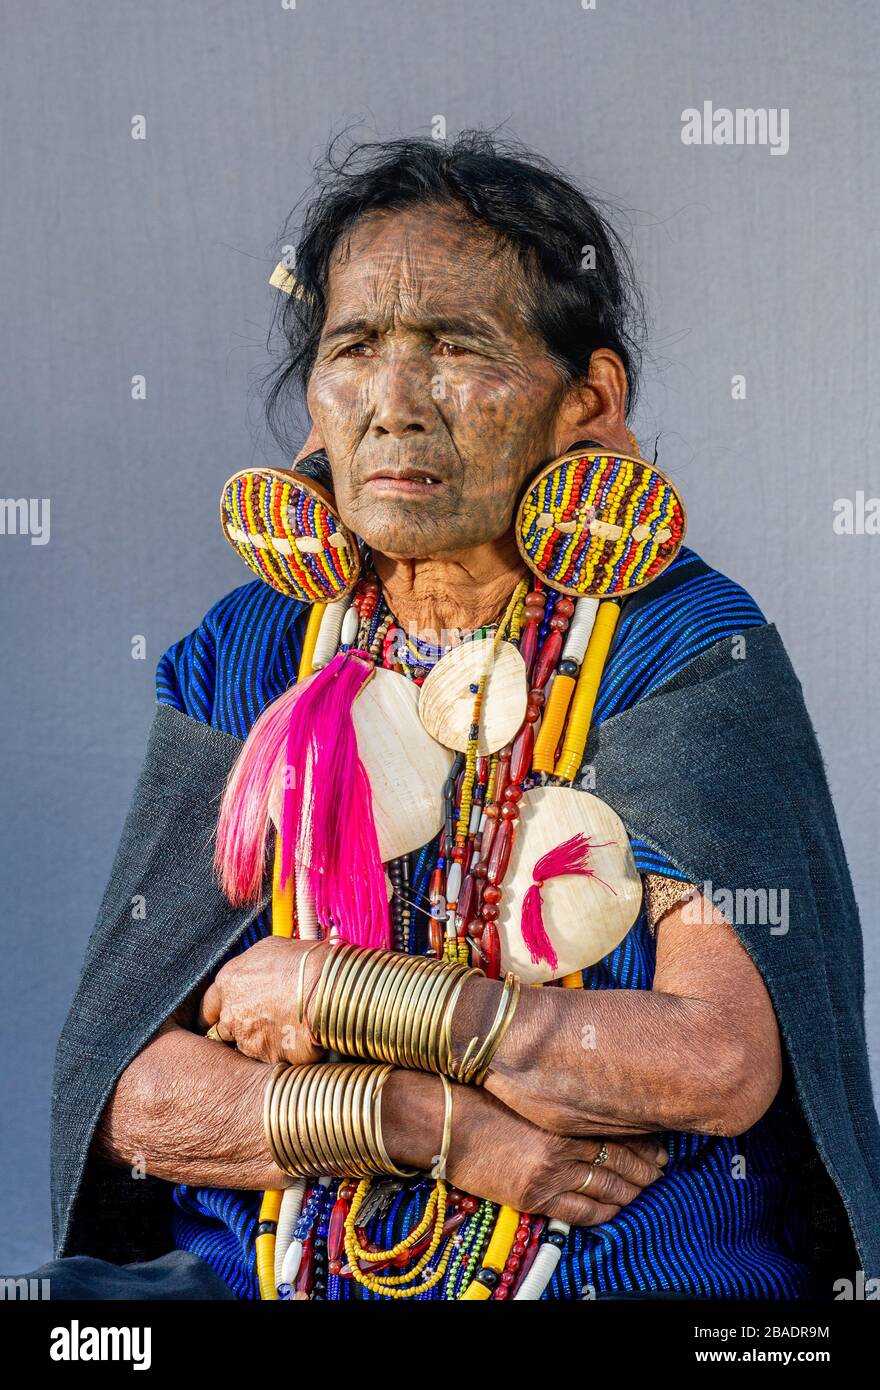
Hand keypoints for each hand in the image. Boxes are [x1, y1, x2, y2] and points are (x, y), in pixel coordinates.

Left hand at [197, 937, 329, 1064]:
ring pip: (246, 1047)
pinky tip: (295, 1040)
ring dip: (260, 1042)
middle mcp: (232, 1013)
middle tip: (262, 1022)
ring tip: (284, 1030)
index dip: (217, 1012)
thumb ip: (251, 966)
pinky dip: (279, 1053)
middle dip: (239, 1028)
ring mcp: (248, 1039)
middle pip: (225, 1029)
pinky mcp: (267, 1058)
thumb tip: (252, 971)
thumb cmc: (306, 962)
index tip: (222, 1016)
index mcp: (229, 982)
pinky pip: (268, 1060)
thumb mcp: (271, 948)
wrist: (330, 989)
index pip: (208, 1006)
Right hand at [383, 1073, 667, 1226]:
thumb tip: (592, 1102)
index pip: (620, 1129)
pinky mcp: (533, 1198)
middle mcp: (562, 1146)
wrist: (441, 1120)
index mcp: (563, 1114)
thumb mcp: (527, 1090)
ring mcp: (548, 1175)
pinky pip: (581, 1213)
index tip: (659, 1141)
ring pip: (608, 1188)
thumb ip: (561, 1099)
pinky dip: (604, 1212)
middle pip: (620, 1161)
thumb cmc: (480, 1096)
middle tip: (660, 1167)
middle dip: (646, 1167)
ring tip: (643, 1187)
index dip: (645, 1139)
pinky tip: (614, 1208)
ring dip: (632, 1190)